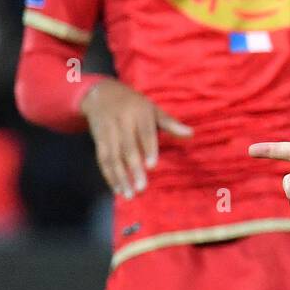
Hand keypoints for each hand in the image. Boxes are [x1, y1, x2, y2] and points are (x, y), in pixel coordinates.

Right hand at [80, 79, 191, 197]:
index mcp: (140, 113)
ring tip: (130, 195)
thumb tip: (191, 134)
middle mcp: (122, 121)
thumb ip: (170, 123)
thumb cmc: (135, 105)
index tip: (152, 166)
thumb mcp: (153, 109)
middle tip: (142, 188)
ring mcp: (108, 131)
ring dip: (120, 177)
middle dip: (134, 169)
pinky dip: (109, 175)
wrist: (101, 94)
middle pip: (127, 148)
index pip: (144, 132)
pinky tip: (117, 189)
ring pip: (112, 157)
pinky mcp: (98, 140)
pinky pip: (102, 159)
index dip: (148, 149)